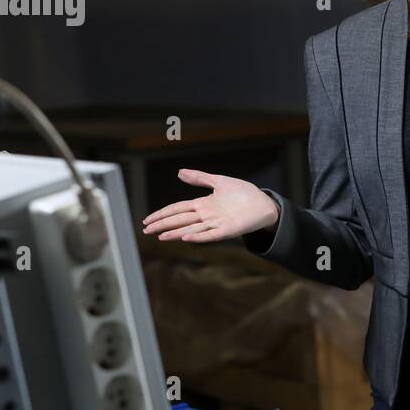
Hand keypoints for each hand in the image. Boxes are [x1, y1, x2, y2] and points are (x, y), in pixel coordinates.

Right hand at [141, 169, 277, 242]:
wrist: (264, 204)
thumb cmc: (243, 193)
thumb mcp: (219, 181)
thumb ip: (199, 178)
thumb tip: (179, 172)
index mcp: (203, 204)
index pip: (177, 209)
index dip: (162, 213)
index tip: (147, 219)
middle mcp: (206, 215)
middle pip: (180, 220)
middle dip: (163, 224)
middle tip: (146, 230)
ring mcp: (216, 224)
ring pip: (191, 229)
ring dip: (175, 233)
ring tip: (160, 236)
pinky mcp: (227, 231)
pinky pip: (210, 235)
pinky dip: (197, 237)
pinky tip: (185, 237)